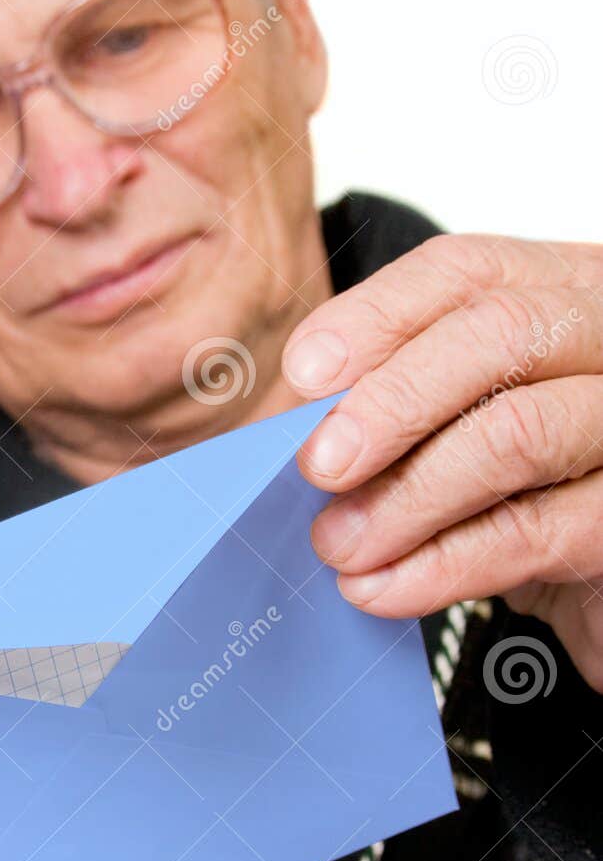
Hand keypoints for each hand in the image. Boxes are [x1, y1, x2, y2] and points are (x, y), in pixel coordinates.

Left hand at [282, 233, 602, 690]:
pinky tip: (384, 588)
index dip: (376, 316)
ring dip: (406, 497)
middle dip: (391, 402)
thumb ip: (396, 406)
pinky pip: (533, 532)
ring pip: (516, 432)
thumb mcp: (462, 429)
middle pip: (499, 332)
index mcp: (564, 292)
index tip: (305, 375)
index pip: (467, 272)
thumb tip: (295, 423)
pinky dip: (443, 566)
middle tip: (318, 468)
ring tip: (340, 545)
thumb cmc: (533, 496)